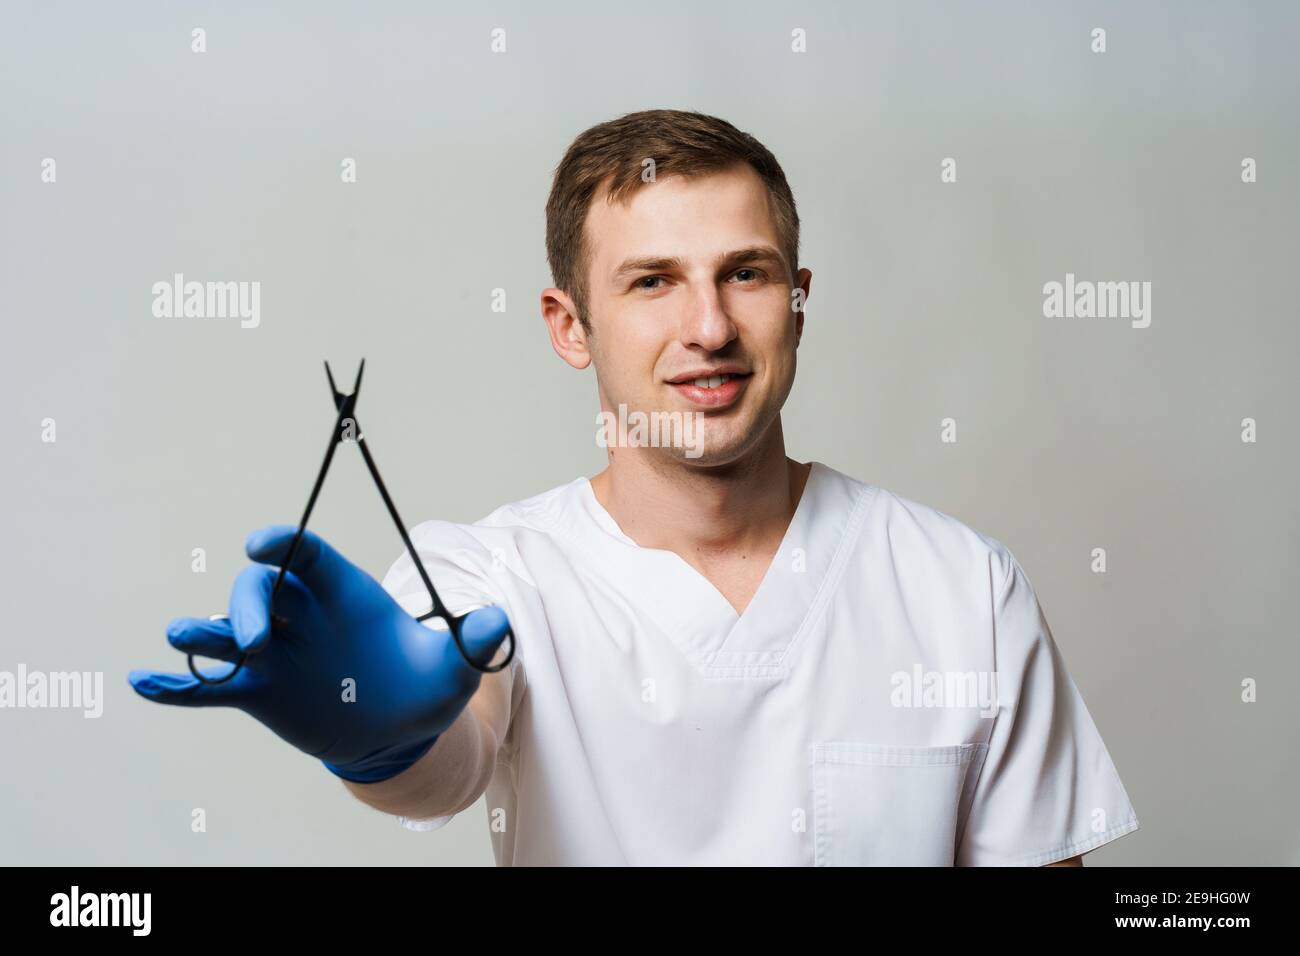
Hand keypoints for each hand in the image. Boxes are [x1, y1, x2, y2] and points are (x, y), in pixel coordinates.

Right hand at [128, 525, 511, 781]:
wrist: (399, 732)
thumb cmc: (424, 685)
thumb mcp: (454, 668)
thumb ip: (473, 643)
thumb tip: (497, 623)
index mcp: (343, 592)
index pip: (306, 553)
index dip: (282, 543)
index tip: (262, 543)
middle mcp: (301, 614)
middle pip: (260, 589)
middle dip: (248, 605)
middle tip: (252, 638)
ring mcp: (274, 653)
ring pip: (224, 629)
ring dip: (202, 632)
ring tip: (183, 639)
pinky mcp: (257, 692)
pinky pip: (208, 688)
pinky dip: (175, 686)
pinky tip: (141, 683)